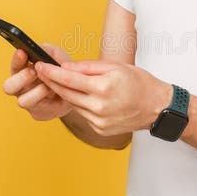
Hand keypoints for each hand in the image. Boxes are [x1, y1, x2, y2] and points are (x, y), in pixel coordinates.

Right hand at [2, 43, 74, 121]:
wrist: (75, 91)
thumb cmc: (61, 71)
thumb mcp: (57, 56)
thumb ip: (47, 50)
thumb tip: (38, 47)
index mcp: (22, 71)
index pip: (14, 66)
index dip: (16, 60)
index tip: (23, 52)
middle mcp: (21, 88)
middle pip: (8, 87)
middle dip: (21, 78)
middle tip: (34, 71)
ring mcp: (29, 102)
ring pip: (22, 101)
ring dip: (37, 91)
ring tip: (49, 85)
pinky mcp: (38, 113)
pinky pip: (38, 110)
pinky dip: (48, 101)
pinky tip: (56, 94)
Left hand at [34, 59, 171, 136]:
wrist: (157, 107)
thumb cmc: (139, 83)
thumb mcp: (116, 67)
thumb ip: (88, 67)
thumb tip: (66, 67)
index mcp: (103, 88)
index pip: (69, 79)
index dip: (51, 72)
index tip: (40, 65)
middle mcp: (99, 107)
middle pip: (66, 94)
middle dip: (52, 82)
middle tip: (41, 72)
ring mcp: (99, 121)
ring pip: (73, 105)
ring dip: (66, 93)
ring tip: (60, 82)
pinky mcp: (100, 130)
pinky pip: (83, 114)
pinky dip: (81, 104)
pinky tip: (83, 96)